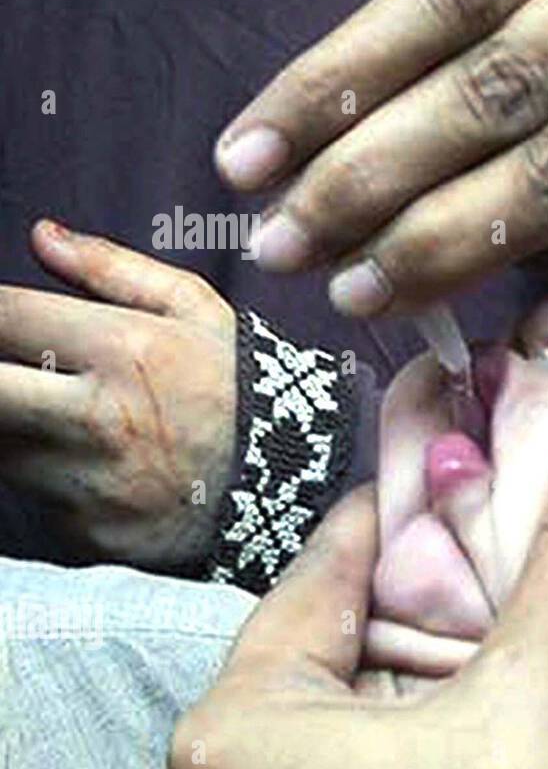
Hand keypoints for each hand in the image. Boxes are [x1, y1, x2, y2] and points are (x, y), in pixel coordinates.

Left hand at [0, 221, 236, 564]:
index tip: (4, 321)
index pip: (4, 317)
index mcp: (128, 350)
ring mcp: (90, 482)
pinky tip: (89, 467)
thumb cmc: (244, 390)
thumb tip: (42, 235)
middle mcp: (101, 418)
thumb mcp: (199, 313)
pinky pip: (34, 497)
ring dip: (12, 425)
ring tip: (59, 414)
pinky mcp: (86, 533)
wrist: (296, 488)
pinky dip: (46, 478)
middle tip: (18, 371)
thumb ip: (114, 268)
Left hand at [170, 436, 547, 768]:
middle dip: (469, 569)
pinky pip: (429, 742)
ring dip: (491, 636)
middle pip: (376, 622)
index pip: (336, 559)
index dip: (420, 496)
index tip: (492, 447)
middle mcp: (262, 762)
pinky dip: (491, 700)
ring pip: (411, 685)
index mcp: (248, 721)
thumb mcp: (535, 709)